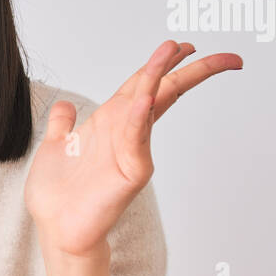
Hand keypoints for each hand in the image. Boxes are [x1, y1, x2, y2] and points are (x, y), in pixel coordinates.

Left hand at [24, 39, 242, 258]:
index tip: (182, 46)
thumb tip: (65, 105)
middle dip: (191, 71)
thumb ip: (62, 125)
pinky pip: (136, 138)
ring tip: (175, 52)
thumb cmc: (58, 196)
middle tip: (221, 54)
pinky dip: (140, 116)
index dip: (162, 65)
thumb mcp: (54, 148)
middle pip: (163, 93)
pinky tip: (146, 96)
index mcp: (110, 124)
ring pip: (150, 106)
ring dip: (161, 77)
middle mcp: (126, 134)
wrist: (56, 229)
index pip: (144, 87)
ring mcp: (132, 153)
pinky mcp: (130, 174)